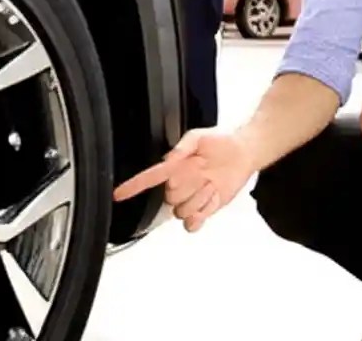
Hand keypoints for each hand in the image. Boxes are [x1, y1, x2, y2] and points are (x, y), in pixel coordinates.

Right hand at [112, 128, 256, 232]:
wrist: (243, 154)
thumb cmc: (221, 142)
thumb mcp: (199, 137)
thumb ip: (182, 147)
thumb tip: (170, 158)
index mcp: (174, 167)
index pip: (149, 178)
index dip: (133, 186)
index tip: (119, 194)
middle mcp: (180, 185)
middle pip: (168, 198)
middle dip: (185, 187)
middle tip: (201, 173)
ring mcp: (191, 199)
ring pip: (181, 211)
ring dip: (198, 199)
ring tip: (210, 184)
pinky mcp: (204, 209)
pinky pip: (192, 224)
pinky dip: (199, 216)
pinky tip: (209, 201)